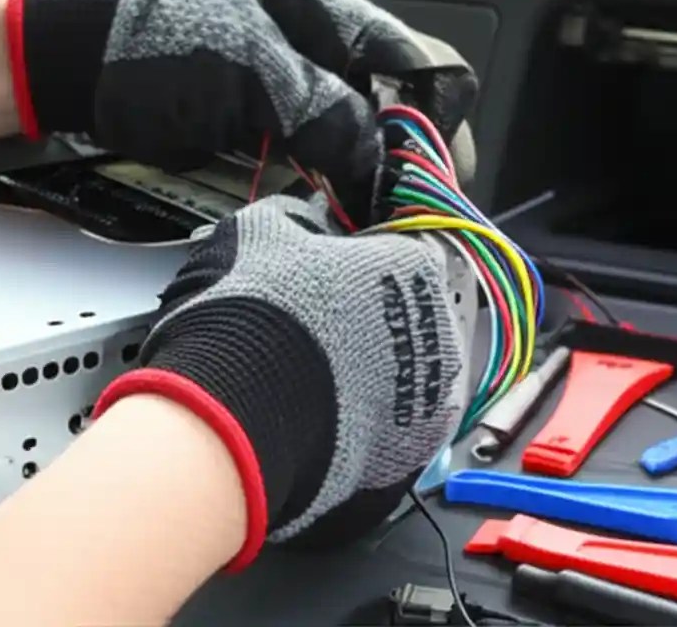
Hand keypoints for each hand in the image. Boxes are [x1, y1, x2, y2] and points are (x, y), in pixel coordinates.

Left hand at [5, 0, 477, 219]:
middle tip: (405, 189)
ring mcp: (270, 59)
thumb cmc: (140, 46)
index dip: (428, 103)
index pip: (395, 45)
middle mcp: (293, 18)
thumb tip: (378, 161)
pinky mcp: (248, 99)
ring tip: (371, 197)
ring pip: (343, 113)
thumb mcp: (248, 75)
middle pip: (375, 84)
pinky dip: (324, 164)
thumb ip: (324, 112)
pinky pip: (307, 134)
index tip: (440, 159)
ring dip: (359, 156)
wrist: (62, 65)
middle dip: (394, 138)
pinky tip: (332, 190)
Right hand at [92, 195, 465, 568]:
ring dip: (372, 376)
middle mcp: (440, 335)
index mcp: (416, 269)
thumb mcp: (260, 234)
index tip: (327, 271)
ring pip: (406, 377)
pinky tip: (321, 419)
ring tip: (311, 381)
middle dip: (369, 320)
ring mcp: (430, 403)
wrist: (236, 417)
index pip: (399, 250)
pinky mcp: (409, 458)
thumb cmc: (252, 318)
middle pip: (408, 317)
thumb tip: (303, 217)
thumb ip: (296, 217)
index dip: (358, 260)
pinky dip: (364, 426)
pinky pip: (392, 430)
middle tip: (314, 329)